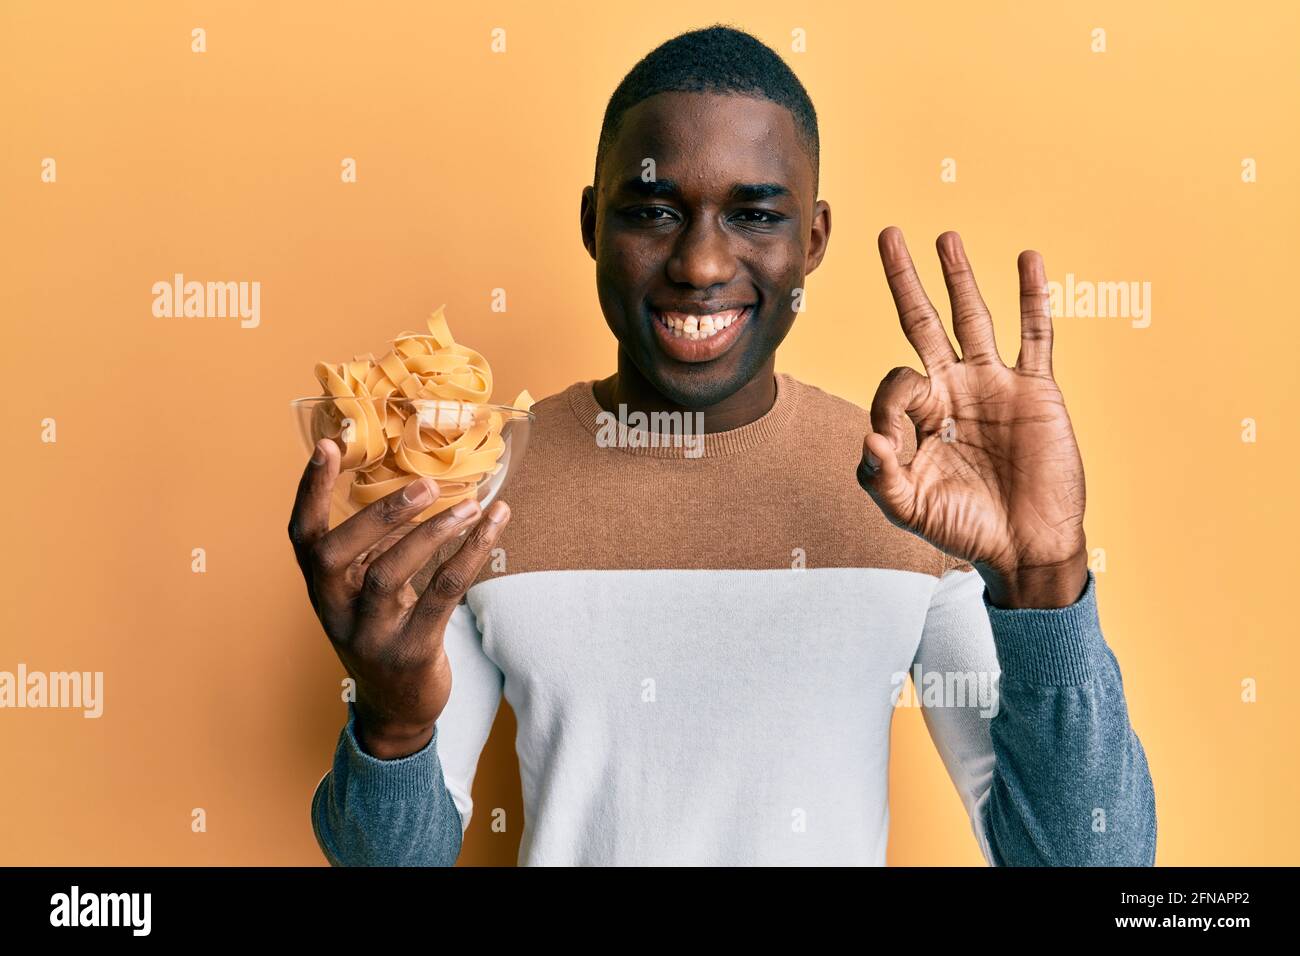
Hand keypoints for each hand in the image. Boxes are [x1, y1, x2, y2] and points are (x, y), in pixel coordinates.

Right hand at [287, 439, 510, 757]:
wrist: (397, 709)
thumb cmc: (384, 631)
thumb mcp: (365, 592)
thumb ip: (374, 547)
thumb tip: (411, 486)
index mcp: (321, 589)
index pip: (302, 536)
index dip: (309, 491)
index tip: (327, 445)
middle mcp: (335, 611)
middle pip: (336, 555)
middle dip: (379, 514)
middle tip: (426, 483)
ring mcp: (369, 635)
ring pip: (390, 575)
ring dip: (434, 533)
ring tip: (474, 505)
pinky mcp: (410, 652)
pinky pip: (440, 596)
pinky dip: (467, 557)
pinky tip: (490, 530)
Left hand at [856, 227, 1087, 608]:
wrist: (1023, 547)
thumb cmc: (964, 529)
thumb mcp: (908, 509)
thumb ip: (880, 476)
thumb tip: (870, 436)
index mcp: (922, 414)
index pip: (896, 379)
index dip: (890, 399)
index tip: (892, 438)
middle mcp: (954, 389)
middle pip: (924, 321)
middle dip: (905, 280)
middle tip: (888, 234)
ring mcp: (995, 385)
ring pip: (975, 317)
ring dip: (960, 276)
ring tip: (946, 236)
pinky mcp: (1036, 390)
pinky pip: (1035, 335)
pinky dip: (1032, 297)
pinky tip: (1027, 260)